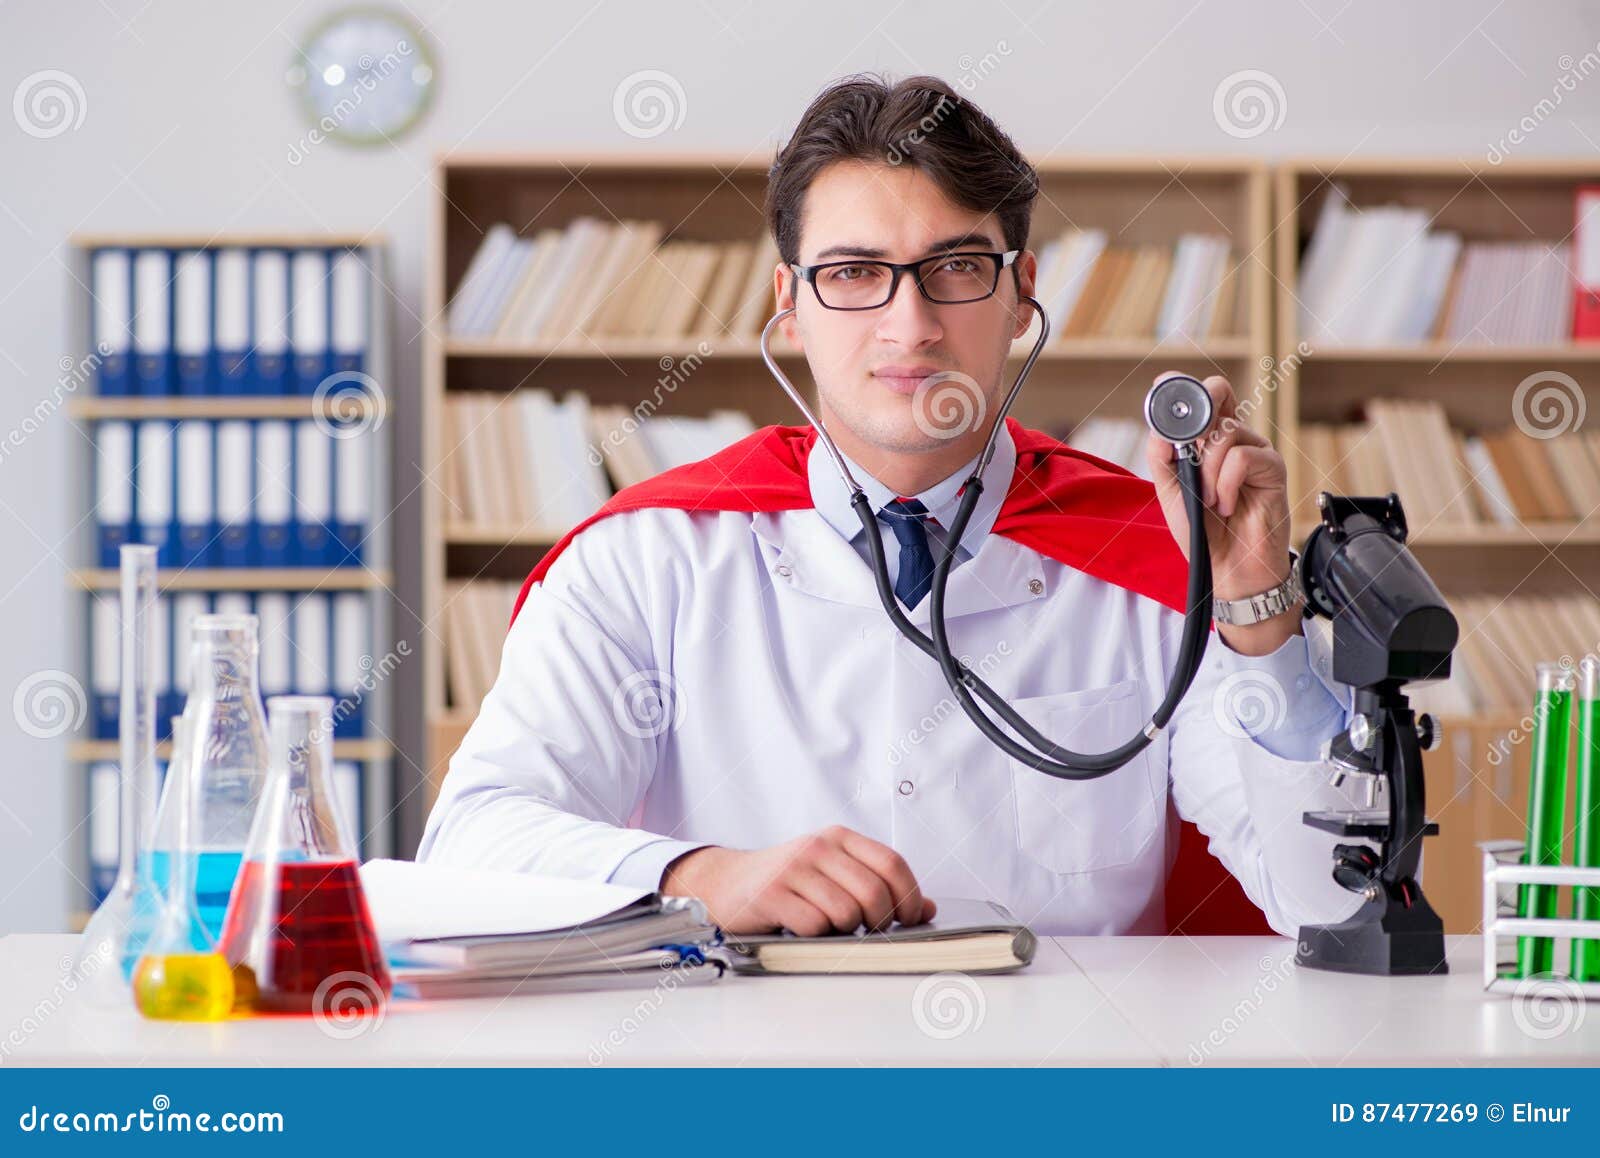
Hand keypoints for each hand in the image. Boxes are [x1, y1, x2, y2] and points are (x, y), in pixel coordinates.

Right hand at [660, 825, 937, 935]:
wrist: (726, 884)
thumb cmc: (787, 882)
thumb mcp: (833, 874)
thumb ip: (877, 885)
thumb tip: (929, 908)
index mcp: (839, 838)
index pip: (892, 864)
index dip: (910, 897)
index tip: (910, 920)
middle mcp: (818, 847)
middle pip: (875, 891)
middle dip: (883, 922)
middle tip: (873, 932)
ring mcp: (795, 869)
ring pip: (848, 912)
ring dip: (847, 931)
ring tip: (832, 927)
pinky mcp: (773, 894)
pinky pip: (816, 925)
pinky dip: (818, 936)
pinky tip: (806, 929)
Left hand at [1143, 374, 1301, 655]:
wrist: (1228, 569)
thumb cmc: (1202, 530)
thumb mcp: (1171, 492)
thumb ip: (1162, 458)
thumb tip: (1159, 428)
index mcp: (1207, 440)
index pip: (1200, 397)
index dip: (1181, 387)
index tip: (1162, 385)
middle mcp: (1233, 437)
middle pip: (1218, 393)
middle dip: (1196, 415)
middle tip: (1187, 449)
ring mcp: (1255, 449)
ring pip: (1225, 433)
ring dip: (1207, 471)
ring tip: (1209, 501)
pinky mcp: (1273, 467)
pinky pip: (1242, 458)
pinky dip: (1226, 484)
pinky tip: (1226, 505)